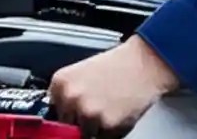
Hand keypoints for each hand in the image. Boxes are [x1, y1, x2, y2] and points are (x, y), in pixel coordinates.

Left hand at [48, 34, 179, 135]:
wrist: (144, 65)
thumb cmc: (117, 68)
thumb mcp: (82, 75)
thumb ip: (68, 95)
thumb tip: (59, 117)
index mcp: (60, 83)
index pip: (52, 112)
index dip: (67, 114)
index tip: (74, 114)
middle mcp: (70, 98)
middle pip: (66, 125)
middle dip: (80, 122)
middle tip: (97, 108)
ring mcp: (87, 113)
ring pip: (85, 134)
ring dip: (96, 128)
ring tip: (109, 108)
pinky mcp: (106, 125)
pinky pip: (103, 138)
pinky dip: (111, 131)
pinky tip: (117, 112)